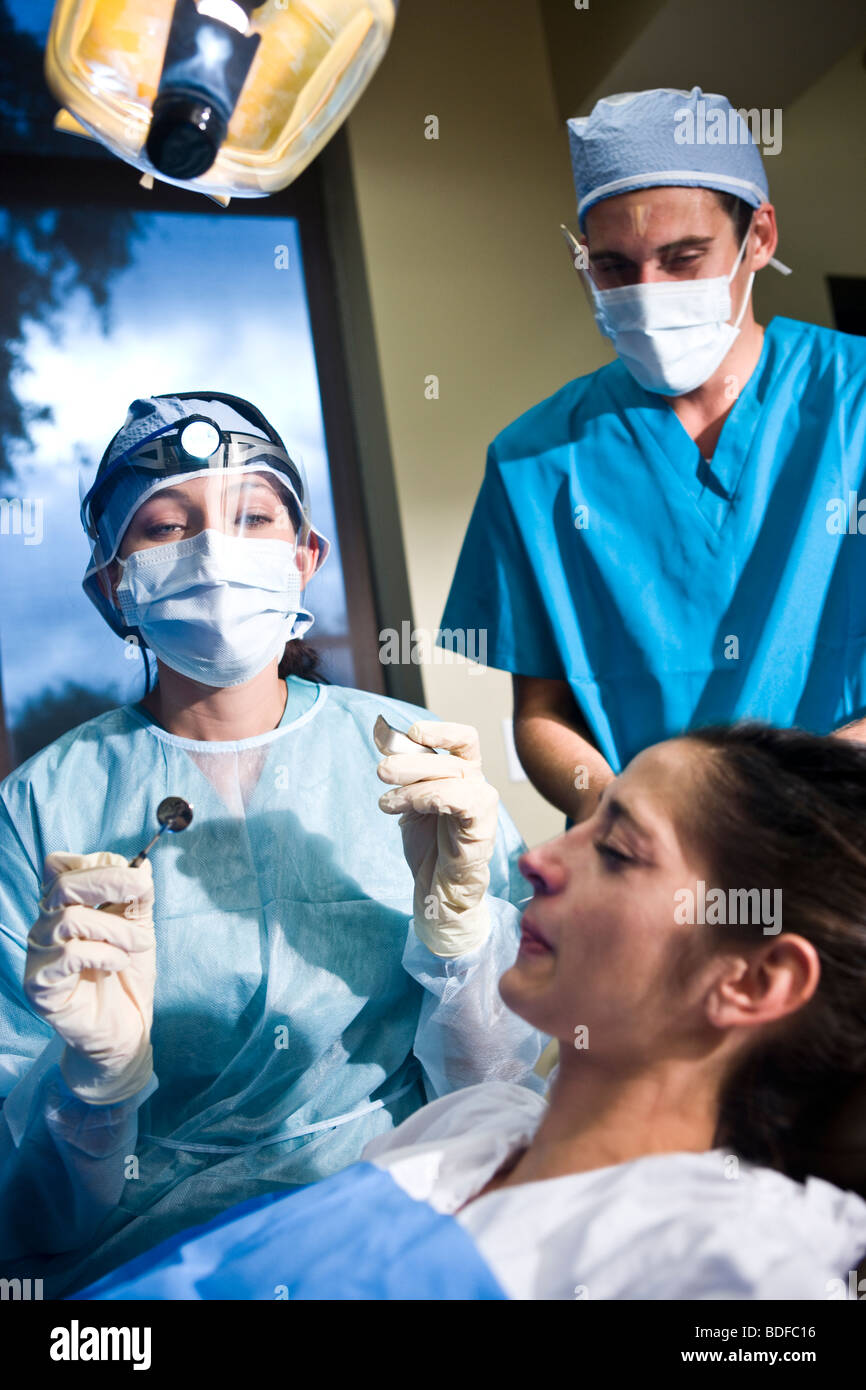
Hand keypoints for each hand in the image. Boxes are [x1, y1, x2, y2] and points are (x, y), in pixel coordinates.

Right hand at [24, 852, 155, 1104]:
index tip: (135, 878)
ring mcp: (38, 955)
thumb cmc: (127, 976)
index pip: (59, 866)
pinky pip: (68, 954)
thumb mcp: (138, 927)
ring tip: (136, 945)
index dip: (97, 864)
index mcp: (62, 906)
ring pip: (69, 917)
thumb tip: (141, 864)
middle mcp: (44, 926)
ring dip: (114, 927)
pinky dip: (103, 953)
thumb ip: (136, 896)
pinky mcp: (40, 985)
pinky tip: (117, 964)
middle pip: (62, 884)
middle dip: (109, 882)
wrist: (125, 1028)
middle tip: (141, 893)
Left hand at [377, 721, 498, 956]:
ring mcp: (483, 808)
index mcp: (464, 776)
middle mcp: (478, 787)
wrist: (435, 891)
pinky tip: (407, 809)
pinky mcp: (482, 830)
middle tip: (381, 771)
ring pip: (456, 776)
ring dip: (415, 784)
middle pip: (450, 757)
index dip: (440, 730)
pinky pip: (464, 801)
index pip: (464, 739)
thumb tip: (386, 737)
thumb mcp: (409, 801)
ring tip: (388, 802)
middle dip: (411, 760)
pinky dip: (432, 797)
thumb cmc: (428, 847)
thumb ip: (405, 773)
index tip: (410, 733)